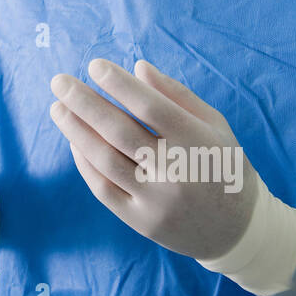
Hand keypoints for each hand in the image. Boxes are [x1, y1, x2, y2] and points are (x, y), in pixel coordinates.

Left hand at [49, 58, 256, 261]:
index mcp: (198, 142)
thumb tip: (138, 67)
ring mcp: (156, 200)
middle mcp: (176, 172)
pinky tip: (74, 140)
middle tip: (59, 82)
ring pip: (105, 159)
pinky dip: (84, 162)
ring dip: (76, 131)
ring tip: (58, 108)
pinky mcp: (141, 221)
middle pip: (119, 131)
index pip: (151, 107)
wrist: (238, 231)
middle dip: (84, 103)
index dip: (120, 84)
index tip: (94, 65)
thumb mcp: (214, 125)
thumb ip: (177, 95)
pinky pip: (103, 188)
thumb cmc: (223, 165)